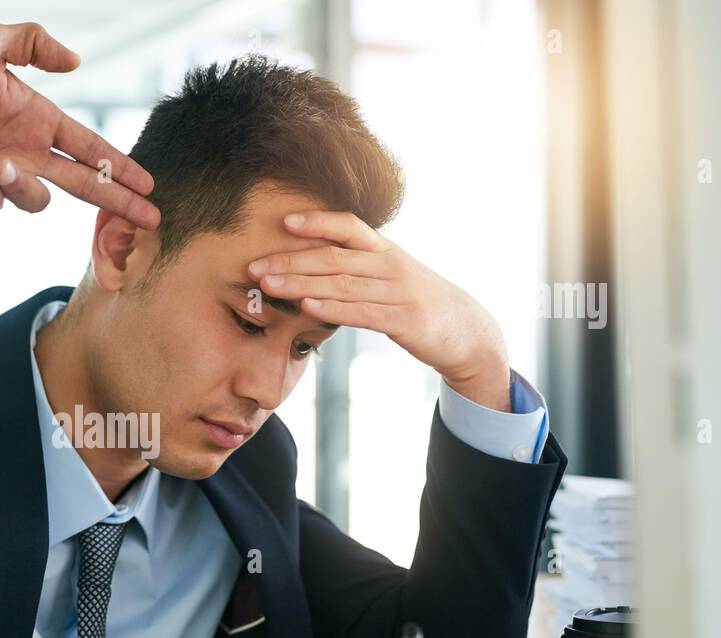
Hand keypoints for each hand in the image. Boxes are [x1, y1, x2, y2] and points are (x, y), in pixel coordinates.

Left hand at [0, 20, 159, 228]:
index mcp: (32, 116)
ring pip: (38, 199)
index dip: (118, 165)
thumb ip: (32, 43)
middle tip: (148, 219)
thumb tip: (76, 60)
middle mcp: (21, 149)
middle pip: (81, 182)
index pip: (87, 146)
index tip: (148, 183)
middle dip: (116, 199)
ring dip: (29, 188)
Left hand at [247, 210, 511, 410]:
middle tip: (253, 266)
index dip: (317, 222)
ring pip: (341, 285)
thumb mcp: (391, 278)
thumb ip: (358, 269)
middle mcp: (391, 265)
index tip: (284, 222)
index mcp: (386, 250)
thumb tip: (312, 268)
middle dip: (290, 261)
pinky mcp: (404, 320)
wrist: (467, 332)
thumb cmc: (418, 304)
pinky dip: (331, 309)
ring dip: (300, 285)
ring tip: (268, 285)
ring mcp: (399, 292)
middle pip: (334, 257)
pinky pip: (361, 312)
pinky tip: (307, 307)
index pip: (349, 226)